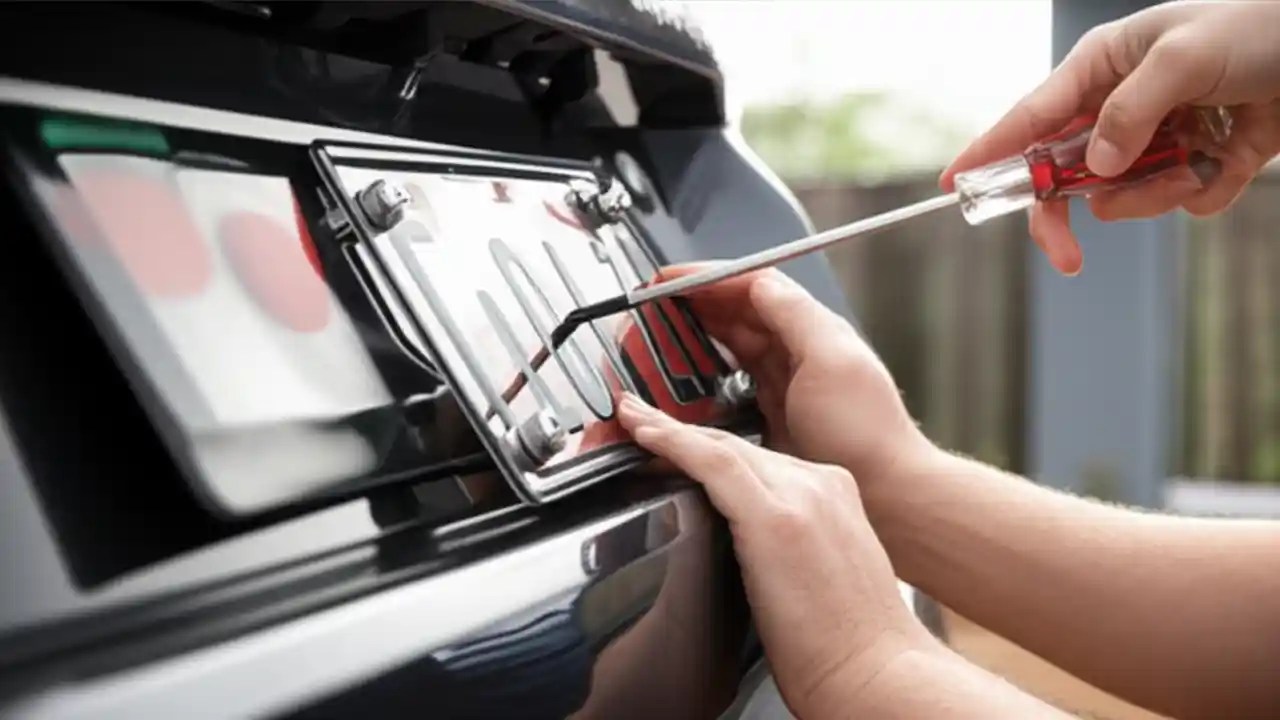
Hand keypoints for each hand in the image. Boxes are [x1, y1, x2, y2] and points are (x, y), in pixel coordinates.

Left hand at [614, 393, 931, 717]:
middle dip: (683, 433)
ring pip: (720, 446)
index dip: (709, 447)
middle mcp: (820, 484)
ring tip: (632, 420)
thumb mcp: (823, 574)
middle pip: (736, 446)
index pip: (758, 458)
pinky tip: (643, 434)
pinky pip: (711, 463)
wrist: (880, 677)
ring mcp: (801, 496)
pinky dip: (671, 443)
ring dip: (667, 431)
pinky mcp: (777, 519)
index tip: (676, 445)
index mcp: (833, 495)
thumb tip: (752, 552)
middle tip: (640, 422)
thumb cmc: (850, 646)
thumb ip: (790, 546)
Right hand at [658, 265, 931, 485]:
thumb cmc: (867, 431)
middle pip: (734, 314)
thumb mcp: (833, 360)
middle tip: (650, 310)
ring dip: (692, 339)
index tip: (668, 280)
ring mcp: (783, 385)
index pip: (751, 286)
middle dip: (691, 306)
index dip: (707, 279)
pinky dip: (700, 378)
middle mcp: (796, 353)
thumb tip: (759, 281)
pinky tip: (681, 383)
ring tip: (657, 340)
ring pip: (728, 347)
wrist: (888, 493)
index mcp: (811, 330)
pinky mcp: (771, 418)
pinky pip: (727, 385)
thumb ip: (796, 316)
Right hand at [941, 0, 1279, 274]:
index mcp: (1101, 69)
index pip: (1029, 118)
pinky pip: (1178, 202)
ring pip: (1121, 196)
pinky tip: (1233, 156)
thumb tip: (1093, 168)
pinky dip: (1204, 190)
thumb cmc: (1259, 26)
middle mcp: (1119, 108)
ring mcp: (1156, 140)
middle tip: (1067, 257)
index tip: (955, 185)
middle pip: (1062, 175)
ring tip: (1196, 163)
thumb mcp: (1184, 57)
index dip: (989, 153)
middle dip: (1068, 214)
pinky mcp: (1197, 164)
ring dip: (1155, 194)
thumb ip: (1129, 113)